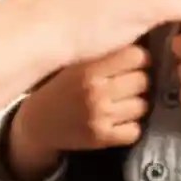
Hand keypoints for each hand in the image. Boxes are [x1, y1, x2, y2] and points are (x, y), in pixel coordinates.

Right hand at [5, 45, 151, 180]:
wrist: (36, 123)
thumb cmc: (58, 88)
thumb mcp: (75, 64)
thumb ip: (103, 55)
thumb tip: (138, 41)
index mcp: (88, 68)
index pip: (136, 56)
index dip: (138, 58)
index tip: (132, 62)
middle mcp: (95, 91)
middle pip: (143, 80)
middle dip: (137, 81)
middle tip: (124, 83)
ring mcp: (100, 116)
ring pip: (143, 105)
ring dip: (135, 104)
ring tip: (119, 102)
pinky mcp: (102, 138)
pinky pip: (135, 130)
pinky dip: (130, 127)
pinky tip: (117, 120)